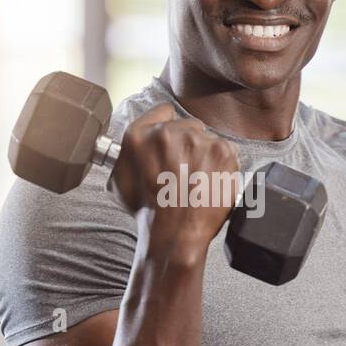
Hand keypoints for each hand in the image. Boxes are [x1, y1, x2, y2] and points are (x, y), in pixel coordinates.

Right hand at [107, 103, 240, 251]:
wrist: (176, 234)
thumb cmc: (149, 213)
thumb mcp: (119, 182)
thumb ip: (127, 155)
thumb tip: (137, 146)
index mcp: (139, 135)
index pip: (162, 111)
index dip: (168, 125)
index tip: (172, 141)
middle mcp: (167, 132)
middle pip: (188, 126)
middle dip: (188, 145)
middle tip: (184, 170)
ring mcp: (197, 140)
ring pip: (207, 139)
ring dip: (205, 156)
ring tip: (197, 181)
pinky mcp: (222, 151)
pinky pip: (225, 151)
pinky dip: (222, 166)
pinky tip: (210, 182)